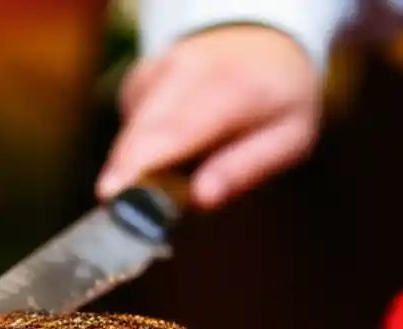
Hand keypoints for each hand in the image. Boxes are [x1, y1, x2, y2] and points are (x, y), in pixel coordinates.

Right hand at [97, 25, 321, 208]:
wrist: (263, 41)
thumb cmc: (280, 98)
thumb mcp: (292, 136)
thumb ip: (248, 167)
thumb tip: (201, 199)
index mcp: (233, 87)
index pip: (177, 130)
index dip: (140, 164)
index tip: (110, 195)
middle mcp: (188, 69)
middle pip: (142, 131)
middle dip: (124, 174)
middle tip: (118, 213)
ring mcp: (158, 69)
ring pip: (130, 132)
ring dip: (139, 166)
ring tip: (183, 171)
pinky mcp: (140, 77)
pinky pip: (130, 124)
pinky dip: (143, 147)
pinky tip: (174, 145)